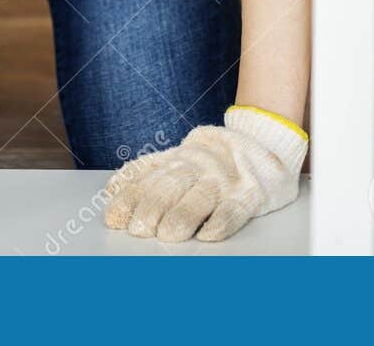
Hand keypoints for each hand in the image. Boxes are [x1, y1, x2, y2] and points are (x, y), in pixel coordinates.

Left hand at [103, 106, 307, 242]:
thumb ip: (145, 171)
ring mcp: (223, 180)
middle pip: (170, 186)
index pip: (147, 179)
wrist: (263, 138)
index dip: (129, 199)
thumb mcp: (177, 157)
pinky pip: (234, 209)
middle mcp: (198, 167)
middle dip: (152, 208)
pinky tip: (209, 235)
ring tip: (168, 234)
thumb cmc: (213, 158)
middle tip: (141, 230)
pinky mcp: (248, 194)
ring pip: (199, 197)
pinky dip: (221, 222)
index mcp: (177, 160)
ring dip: (182, 216)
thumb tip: (111, 189)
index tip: (116, 218)